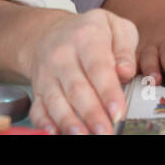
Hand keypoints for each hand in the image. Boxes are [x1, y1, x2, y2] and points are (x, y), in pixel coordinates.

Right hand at [24, 8, 136, 135]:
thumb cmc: (92, 33)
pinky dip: (44, 123)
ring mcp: (47, 74)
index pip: (98, 67)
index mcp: (87, 37)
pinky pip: (38, 108)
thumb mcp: (116, 28)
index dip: (108, 91)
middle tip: (106, 131)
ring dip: (69, 122)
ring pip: (56, 101)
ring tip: (84, 136)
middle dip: (92, 114)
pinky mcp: (38, 89)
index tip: (118, 112)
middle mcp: (62, 56)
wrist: (52, 32)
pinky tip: (55, 133)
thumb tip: (126, 72)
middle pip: (77, 88)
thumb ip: (125, 49)